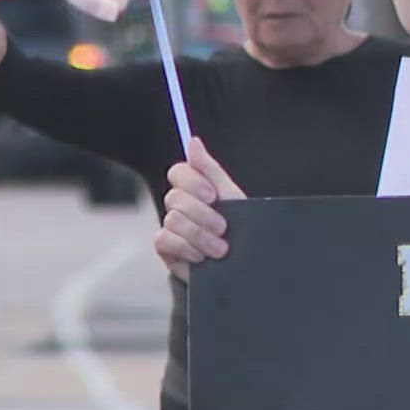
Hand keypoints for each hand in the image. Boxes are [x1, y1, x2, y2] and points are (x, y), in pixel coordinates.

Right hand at [155, 137, 243, 282]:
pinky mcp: (166, 248)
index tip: (213, 196)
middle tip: (223, 228)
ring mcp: (171, 226)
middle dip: (202, 214)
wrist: (245, 269)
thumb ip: (211, 170)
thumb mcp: (231, 197)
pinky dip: (185, 248)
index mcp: (195, 189)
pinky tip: (201, 258)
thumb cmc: (240, 231)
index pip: (179, 172)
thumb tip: (193, 141)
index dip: (193, 182)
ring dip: (199, 235)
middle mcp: (180, 205)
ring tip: (219, 249)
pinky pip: (164, 239)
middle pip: (175, 197)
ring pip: (172, 219)